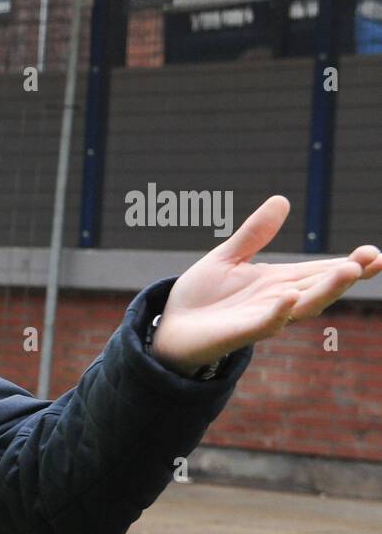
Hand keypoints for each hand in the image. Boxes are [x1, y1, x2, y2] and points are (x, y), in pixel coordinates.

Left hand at [150, 196, 381, 375]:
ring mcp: (261, 317)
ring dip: (325, 289)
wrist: (171, 326)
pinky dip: (278, 311)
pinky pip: (264, 324)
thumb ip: (254, 234)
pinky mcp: (239, 333)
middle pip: (319, 287)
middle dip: (347, 274)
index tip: (375, 253)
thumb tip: (282, 200)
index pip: (320, 271)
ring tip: (348, 270)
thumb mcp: (228, 257)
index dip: (349, 263)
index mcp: (279, 282)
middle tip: (374, 258)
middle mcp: (278, 301)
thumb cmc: (202, 296)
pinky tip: (290, 297)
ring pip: (301, 306)